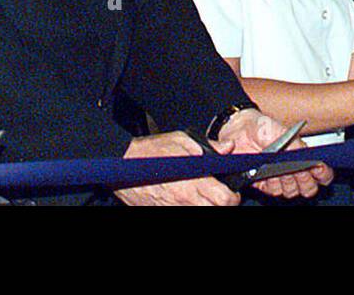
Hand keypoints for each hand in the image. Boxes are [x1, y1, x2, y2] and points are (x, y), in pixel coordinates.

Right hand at [116, 131, 240, 205]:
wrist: (121, 164)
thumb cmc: (150, 150)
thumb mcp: (181, 140)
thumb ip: (208, 145)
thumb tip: (227, 148)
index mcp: (192, 181)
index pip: (224, 199)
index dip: (232, 197)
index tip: (232, 192)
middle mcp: (184, 199)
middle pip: (216, 210)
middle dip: (221, 204)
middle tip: (219, 196)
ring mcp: (171, 208)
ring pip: (200, 214)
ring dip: (206, 207)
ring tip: (202, 197)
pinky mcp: (161, 210)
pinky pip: (181, 213)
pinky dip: (189, 208)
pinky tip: (187, 200)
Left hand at [218, 109, 332, 199]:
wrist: (240, 129)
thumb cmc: (263, 127)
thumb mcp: (284, 132)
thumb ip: (298, 146)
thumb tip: (309, 158)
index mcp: (301, 156)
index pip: (321, 171)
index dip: (323, 173)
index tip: (319, 168)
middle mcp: (292, 169)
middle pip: (308, 186)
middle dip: (304, 180)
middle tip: (297, 170)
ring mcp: (278, 177)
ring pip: (291, 191)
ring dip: (287, 182)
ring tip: (280, 170)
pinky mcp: (263, 183)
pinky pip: (272, 192)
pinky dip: (271, 185)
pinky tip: (267, 174)